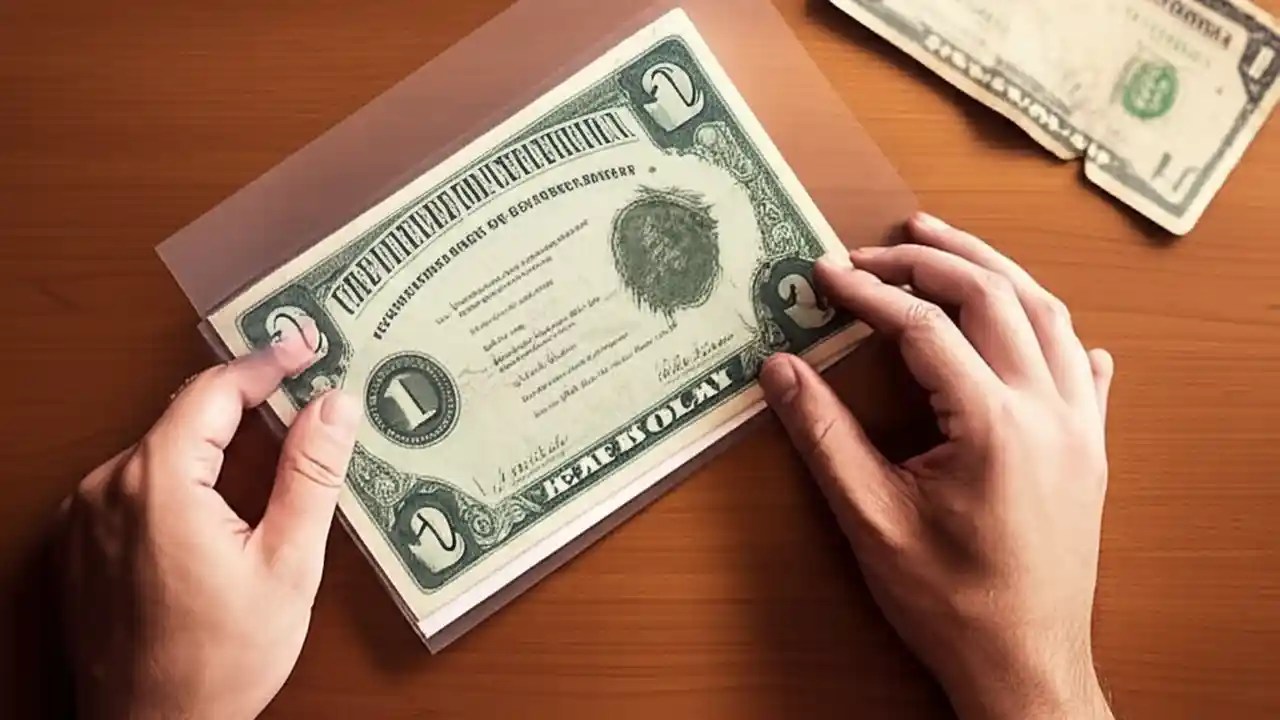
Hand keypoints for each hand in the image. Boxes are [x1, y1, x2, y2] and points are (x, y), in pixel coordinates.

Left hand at [58, 335, 360, 719]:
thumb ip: (310, 474)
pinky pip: (140, 482)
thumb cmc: (215, 664)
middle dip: (249, 406)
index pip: (215, 389)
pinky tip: (225, 508)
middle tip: (306, 397)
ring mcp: (87, 514)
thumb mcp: (286, 565)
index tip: (304, 346)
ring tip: (275, 460)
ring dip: (217, 446)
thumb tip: (333, 406)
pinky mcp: (82, 538)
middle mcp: (108, 487)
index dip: (267, 362)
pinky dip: (185, 478)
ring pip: (166, 449)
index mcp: (158, 483)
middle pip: (189, 416)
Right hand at [760, 214, 1115, 719]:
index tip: (825, 274)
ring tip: (946, 246)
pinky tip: (1035, 321)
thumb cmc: (949, 602)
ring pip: (1048, 315)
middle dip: (933, 259)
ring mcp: (1080, 427)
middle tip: (881, 245)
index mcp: (993, 425)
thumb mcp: (871, 521)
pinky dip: (1052, 326)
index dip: (869, 292)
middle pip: (995, 297)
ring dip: (996, 270)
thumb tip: (780, 369)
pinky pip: (1082, 365)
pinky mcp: (1091, 448)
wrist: (1025, 664)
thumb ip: (824, 437)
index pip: (924, 326)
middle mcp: (1049, 411)